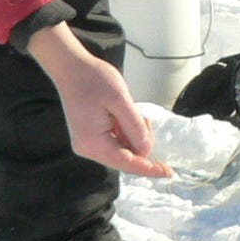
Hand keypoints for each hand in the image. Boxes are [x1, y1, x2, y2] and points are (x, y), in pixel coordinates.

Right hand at [27, 23, 173, 177]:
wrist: (71, 67)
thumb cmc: (94, 80)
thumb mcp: (120, 100)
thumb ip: (135, 127)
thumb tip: (146, 151)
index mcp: (94, 143)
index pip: (127, 163)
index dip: (149, 169)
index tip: (169, 173)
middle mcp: (88, 149)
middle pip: (125, 157)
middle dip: (140, 141)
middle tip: (143, 118)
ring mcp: (88, 144)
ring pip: (122, 149)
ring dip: (132, 134)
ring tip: (129, 110)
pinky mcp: (90, 136)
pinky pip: (115, 141)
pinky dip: (125, 131)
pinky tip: (123, 114)